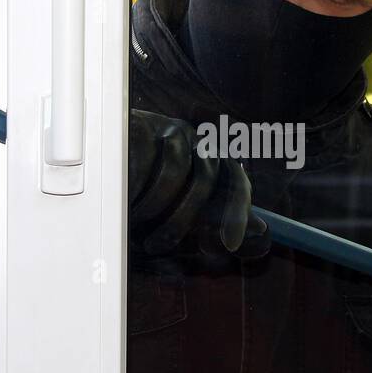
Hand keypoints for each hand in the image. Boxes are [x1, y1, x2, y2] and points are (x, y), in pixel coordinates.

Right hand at [129, 109, 269, 257]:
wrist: (108, 152)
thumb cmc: (150, 186)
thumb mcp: (184, 205)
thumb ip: (219, 216)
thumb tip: (263, 232)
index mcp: (214, 158)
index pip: (237, 181)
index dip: (237, 212)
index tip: (231, 243)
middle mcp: (199, 140)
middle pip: (205, 180)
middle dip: (181, 220)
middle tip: (156, 246)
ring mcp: (171, 130)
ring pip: (174, 172)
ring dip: (154, 206)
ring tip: (135, 222)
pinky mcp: (144, 126)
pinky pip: (145, 162)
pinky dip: (135, 188)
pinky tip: (124, 201)